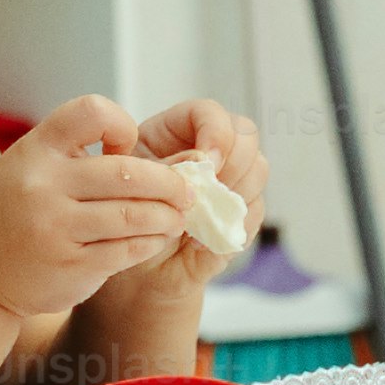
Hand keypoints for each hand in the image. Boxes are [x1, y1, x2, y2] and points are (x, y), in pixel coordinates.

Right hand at [0, 94, 190, 321]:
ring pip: (134, 215)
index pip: (91, 112)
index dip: (120, 124)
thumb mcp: (28, 168)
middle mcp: (43, 185)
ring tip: (178, 217)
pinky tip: (157, 239)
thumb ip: (76, 157)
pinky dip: (150, 243)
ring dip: (167, 217)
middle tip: (187, 191)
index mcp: (35, 150)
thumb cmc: (12, 213)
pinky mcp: (71, 265)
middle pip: (129, 172)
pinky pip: (127, 250)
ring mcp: (56, 227)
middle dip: (169, 183)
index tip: (128, 146)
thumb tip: (164, 158)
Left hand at [117, 94, 267, 280]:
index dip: (216, 132)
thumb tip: (202, 160)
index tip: (208, 162)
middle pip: (245, 135)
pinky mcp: (242, 212)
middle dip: (234, 163)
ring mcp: (230, 180)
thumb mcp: (133, 187)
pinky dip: (233, 224)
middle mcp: (208, 150)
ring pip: (258, 168)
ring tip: (201, 218)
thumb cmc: (125, 221)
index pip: (208, 113)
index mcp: (175, 133)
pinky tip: (202, 240)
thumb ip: (165, 168)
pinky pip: (256, 208)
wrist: (137, 271)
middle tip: (212, 192)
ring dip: (234, 194)